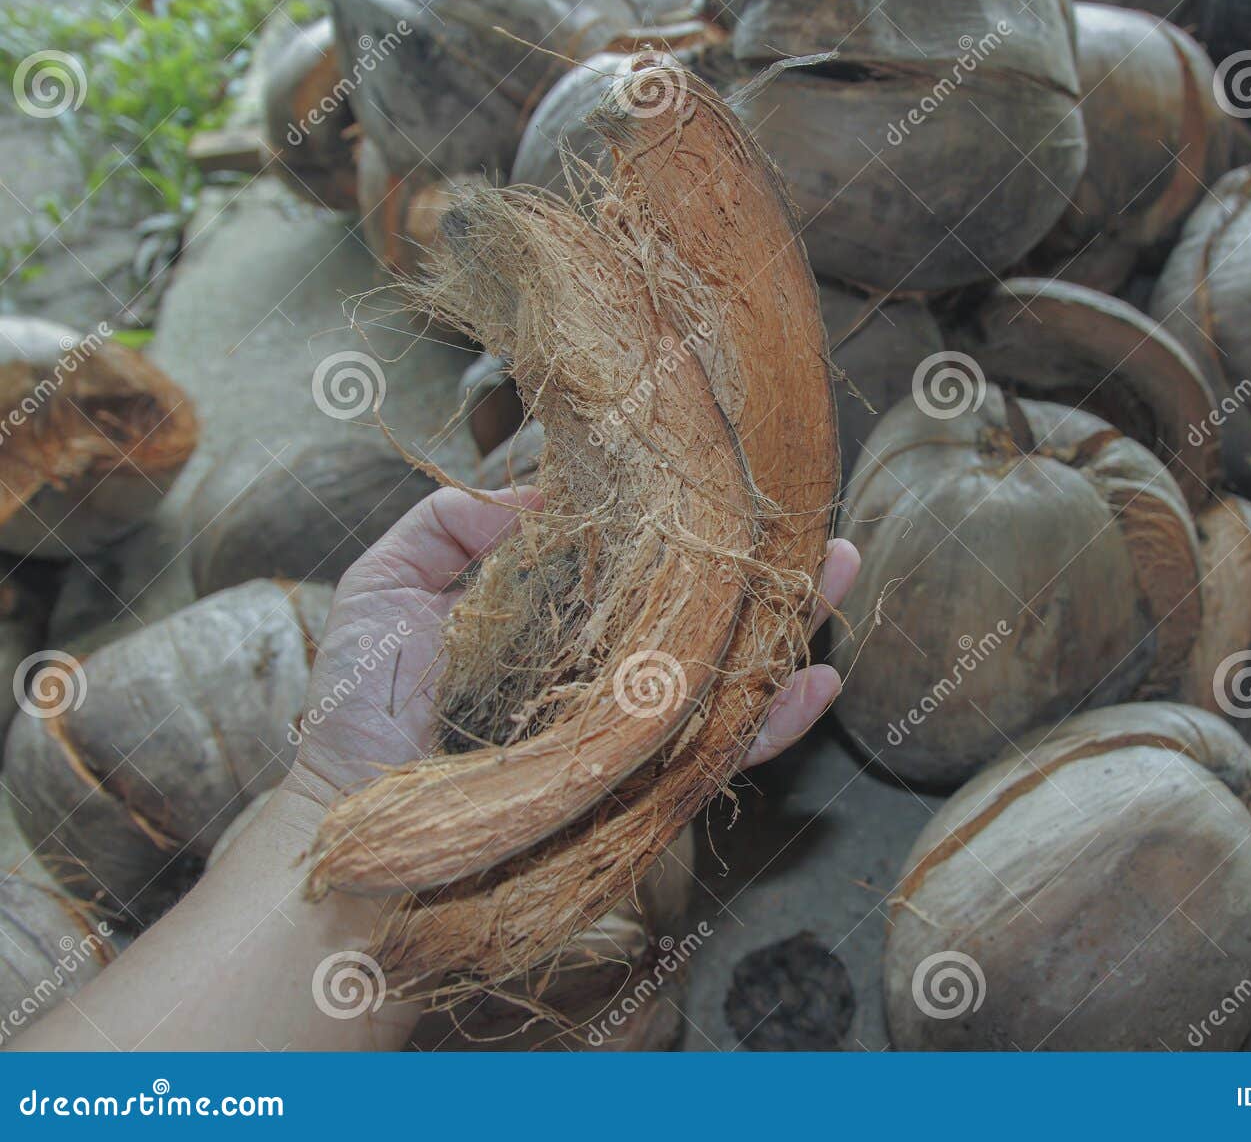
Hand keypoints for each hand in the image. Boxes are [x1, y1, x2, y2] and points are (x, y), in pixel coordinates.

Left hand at [285, 486, 858, 809]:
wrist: (362, 818)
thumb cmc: (363, 708)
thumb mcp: (385, 587)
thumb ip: (446, 525)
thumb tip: (537, 495)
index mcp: (559, 618)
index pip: (639, 564)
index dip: (687, 525)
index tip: (729, 478)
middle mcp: (604, 668)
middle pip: (700, 609)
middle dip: (764, 564)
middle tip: (819, 520)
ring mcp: (625, 727)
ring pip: (727, 669)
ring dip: (790, 623)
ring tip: (839, 568)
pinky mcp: (636, 785)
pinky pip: (717, 753)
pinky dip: (772, 721)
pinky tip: (817, 681)